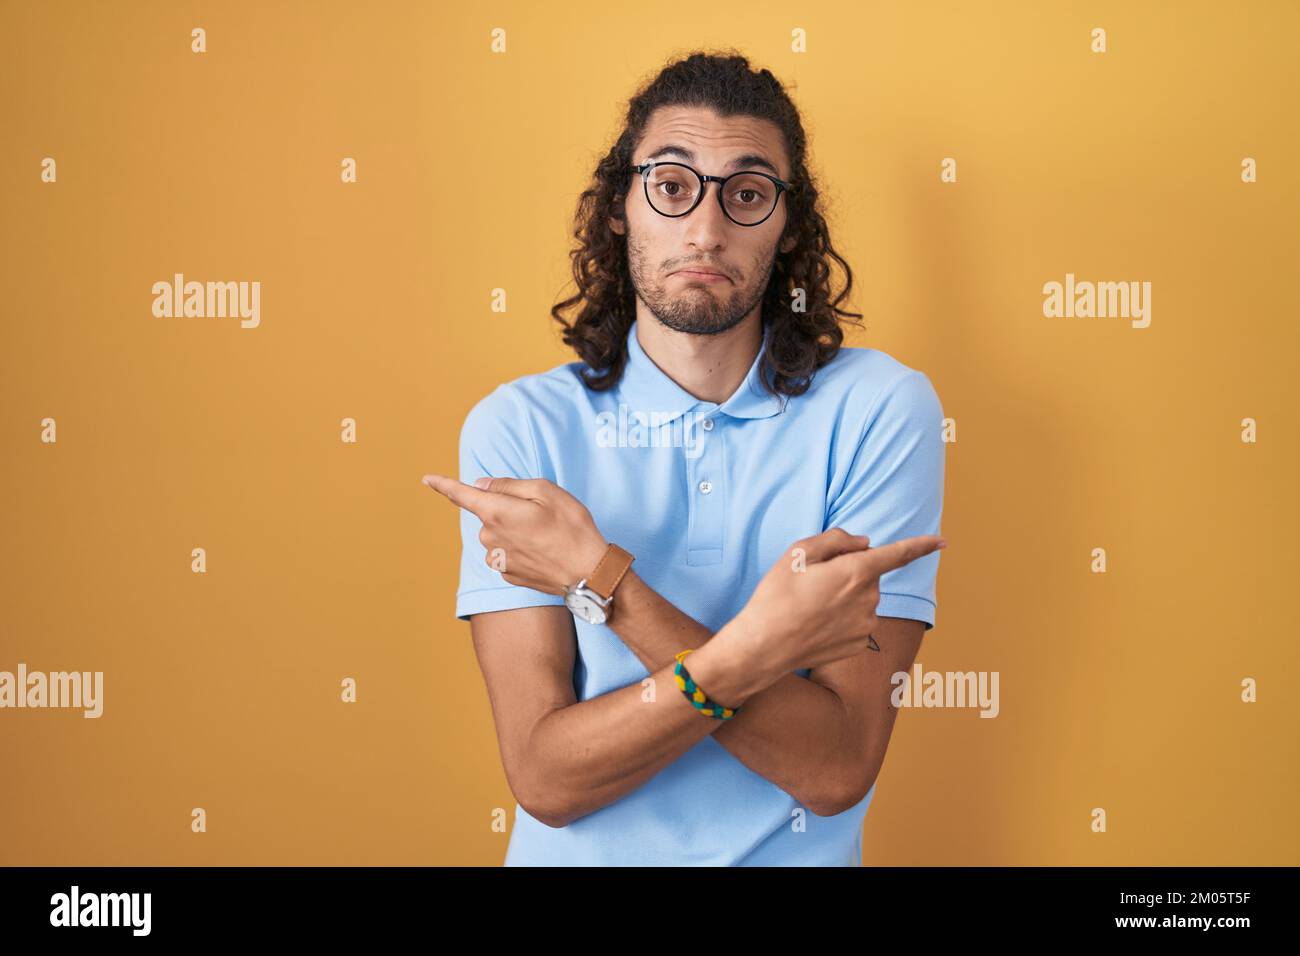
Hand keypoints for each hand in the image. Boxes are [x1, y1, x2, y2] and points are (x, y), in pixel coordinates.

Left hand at [422, 473, 607, 594]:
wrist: (587, 573)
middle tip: (542, 515)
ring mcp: (497, 559)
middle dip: (509, 510)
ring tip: (547, 536)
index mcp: (496, 512)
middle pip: (489, 514)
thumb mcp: (546, 491)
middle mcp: (490, 537)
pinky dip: (521, 548)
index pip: (462, 495)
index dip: (443, 485)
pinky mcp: (507, 574)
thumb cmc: (571, 528)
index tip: (426, 478)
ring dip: (515, 531)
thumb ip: (509, 486)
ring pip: (498, 534)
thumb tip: (482, 485)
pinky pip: (507, 553)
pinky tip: (543, 552)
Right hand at [730, 528, 945, 672]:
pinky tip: (817, 624)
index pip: (897, 554)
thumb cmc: (777, 596)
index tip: (943, 541)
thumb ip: (835, 539)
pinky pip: (858, 621)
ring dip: (845, 595)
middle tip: (813, 580)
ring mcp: (866, 625)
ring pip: (863, 598)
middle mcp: (868, 600)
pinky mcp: (860, 644)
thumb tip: (864, 543)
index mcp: (856, 572)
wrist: (764, 647)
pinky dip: (842, 618)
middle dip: (850, 571)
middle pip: (869, 574)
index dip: (921, 545)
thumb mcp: (797, 554)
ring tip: (810, 605)